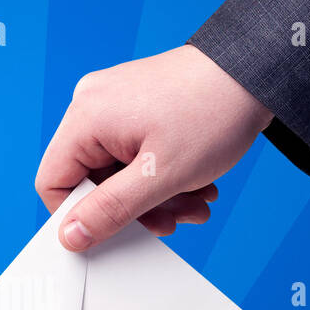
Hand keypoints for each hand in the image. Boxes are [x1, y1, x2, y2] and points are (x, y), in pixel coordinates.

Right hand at [35, 45, 273, 250]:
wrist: (256, 71)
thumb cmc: (213, 113)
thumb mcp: (160, 177)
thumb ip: (110, 210)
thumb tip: (70, 237)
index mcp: (87, 116)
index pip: (53, 181)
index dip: (79, 216)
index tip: (114, 233)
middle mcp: (93, 104)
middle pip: (91, 179)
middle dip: (133, 208)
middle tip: (172, 221)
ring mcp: (116, 102)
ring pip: (118, 171)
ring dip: (156, 196)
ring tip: (195, 202)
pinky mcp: (137, 105)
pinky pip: (135, 153)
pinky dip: (163, 175)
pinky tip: (196, 184)